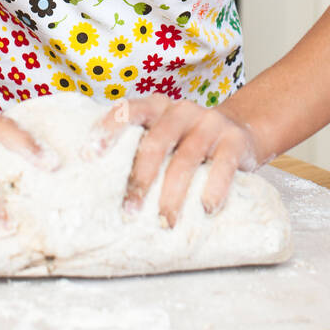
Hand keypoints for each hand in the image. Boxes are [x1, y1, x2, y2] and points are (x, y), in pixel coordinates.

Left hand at [89, 93, 262, 227]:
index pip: (128, 110)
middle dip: (140, 179)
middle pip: (155, 142)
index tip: (89, 155)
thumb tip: (94, 185)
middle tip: (129, 212)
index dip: (108, 129)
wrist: (240, 129)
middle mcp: (181, 110)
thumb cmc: (186, 141)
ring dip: (173, 195)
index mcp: (156, 106)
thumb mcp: (163, 134)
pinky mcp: (234, 140)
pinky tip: (206, 208)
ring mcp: (209, 123)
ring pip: (186, 159)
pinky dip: (214, 188)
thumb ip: (139, 146)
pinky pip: (223, 165)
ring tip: (165, 222)